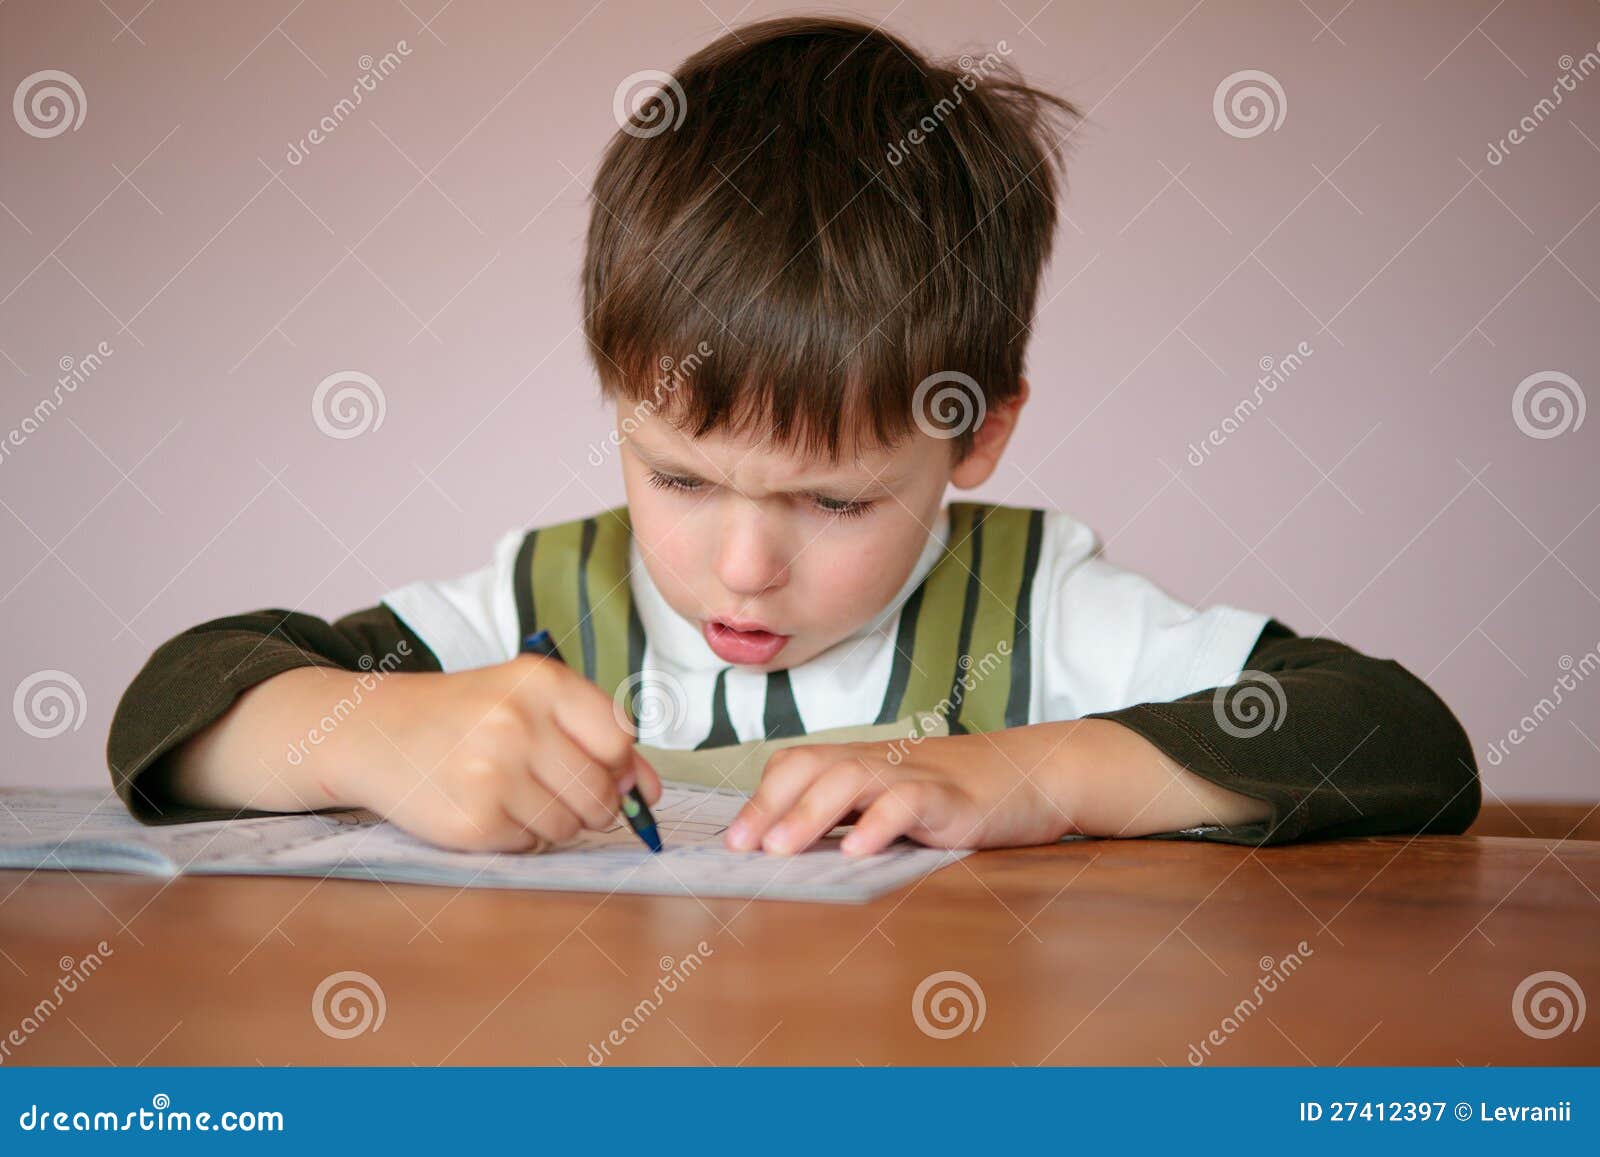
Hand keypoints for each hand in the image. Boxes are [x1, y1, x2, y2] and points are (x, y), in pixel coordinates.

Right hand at [325, 655, 660, 852]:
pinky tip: (491, 808)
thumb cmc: (465, 715)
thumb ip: (595, 736)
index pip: (620, 739)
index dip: (619, 765)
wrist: (374, 732)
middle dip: (593, 803)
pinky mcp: (473, 821)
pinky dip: (521, 836)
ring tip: (517, 794)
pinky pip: (532, 846)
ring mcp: (493, 774)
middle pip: (601, 791)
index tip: (601, 768)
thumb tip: (650, 792)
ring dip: (556, 822)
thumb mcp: (527, 701)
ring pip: (571, 825)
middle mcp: (517, 723)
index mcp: (540, 682)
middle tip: (556, 789)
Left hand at [722, 728, 1079, 855]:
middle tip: (741, 848)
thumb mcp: (894, 802)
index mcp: (861, 763)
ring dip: (810, 813)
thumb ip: (849, 819)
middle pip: (811, 766)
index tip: (733, 842)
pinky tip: (858, 851)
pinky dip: (880, 823)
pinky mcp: (953, 799)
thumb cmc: (958, 795)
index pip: (796, 764)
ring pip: (851, 778)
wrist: (1035, 774)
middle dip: (769, 805)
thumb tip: (787, 851)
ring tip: (781, 850)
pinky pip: (909, 802)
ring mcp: (916, 776)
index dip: (761, 798)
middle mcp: (880, 762)